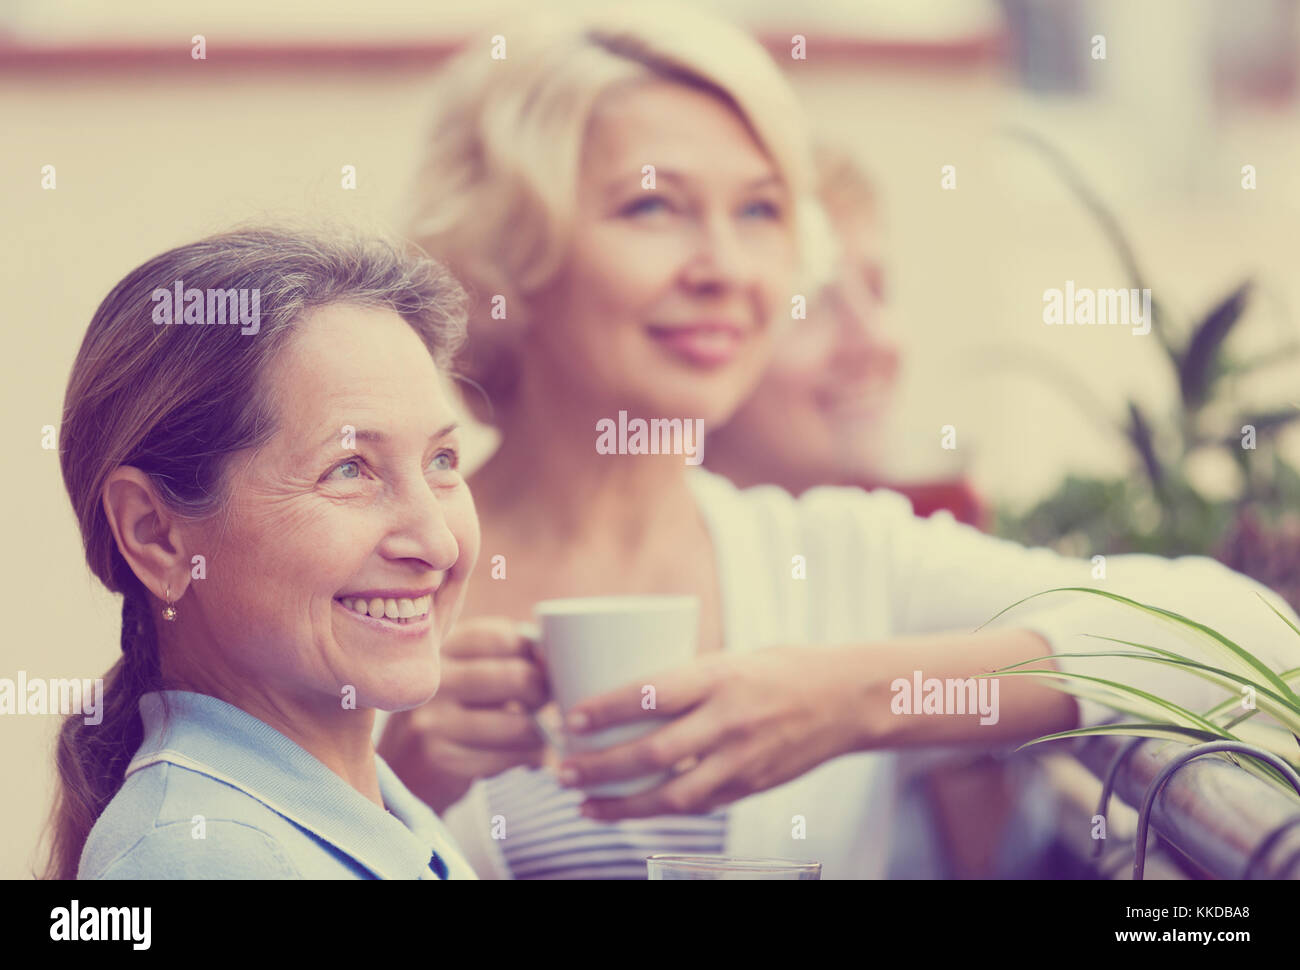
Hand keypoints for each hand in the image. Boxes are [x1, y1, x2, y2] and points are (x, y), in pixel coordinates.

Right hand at [378, 616, 549, 813]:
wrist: (402, 771)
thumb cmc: (449, 716)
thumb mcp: (463, 675)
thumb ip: (501, 658)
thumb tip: (551, 656)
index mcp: (440, 648)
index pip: (502, 636)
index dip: (534, 653)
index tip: (543, 668)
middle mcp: (432, 679)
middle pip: (516, 677)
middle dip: (543, 693)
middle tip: (544, 705)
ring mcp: (432, 720)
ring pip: (519, 725)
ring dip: (541, 735)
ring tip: (539, 736)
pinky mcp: (440, 759)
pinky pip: (507, 758)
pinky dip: (527, 759)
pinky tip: (524, 758)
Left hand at [557, 646, 861, 819]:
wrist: (847, 700)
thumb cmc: (780, 668)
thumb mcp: (731, 657)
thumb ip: (686, 678)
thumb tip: (625, 693)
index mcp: (720, 676)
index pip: (652, 694)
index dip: (606, 709)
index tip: (569, 717)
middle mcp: (729, 720)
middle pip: (653, 752)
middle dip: (600, 767)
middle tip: (560, 771)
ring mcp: (742, 759)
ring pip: (672, 795)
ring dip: (621, 805)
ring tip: (583, 806)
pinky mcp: (751, 787)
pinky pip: (697, 805)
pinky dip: (659, 810)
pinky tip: (628, 811)